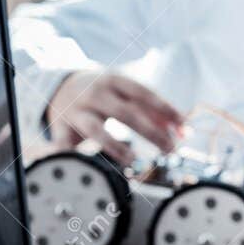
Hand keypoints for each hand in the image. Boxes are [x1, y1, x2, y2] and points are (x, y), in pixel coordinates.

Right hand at [46, 71, 183, 164]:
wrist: (59, 86)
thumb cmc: (104, 94)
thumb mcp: (125, 94)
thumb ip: (153, 111)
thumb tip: (182, 131)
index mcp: (115, 81)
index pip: (144, 94)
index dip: (166, 110)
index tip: (184, 127)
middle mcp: (96, 93)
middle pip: (127, 113)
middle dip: (152, 133)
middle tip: (170, 150)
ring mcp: (77, 109)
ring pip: (96, 129)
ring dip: (117, 147)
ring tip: (135, 161)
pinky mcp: (60, 125)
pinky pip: (62, 141)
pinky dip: (65, 152)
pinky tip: (74, 163)